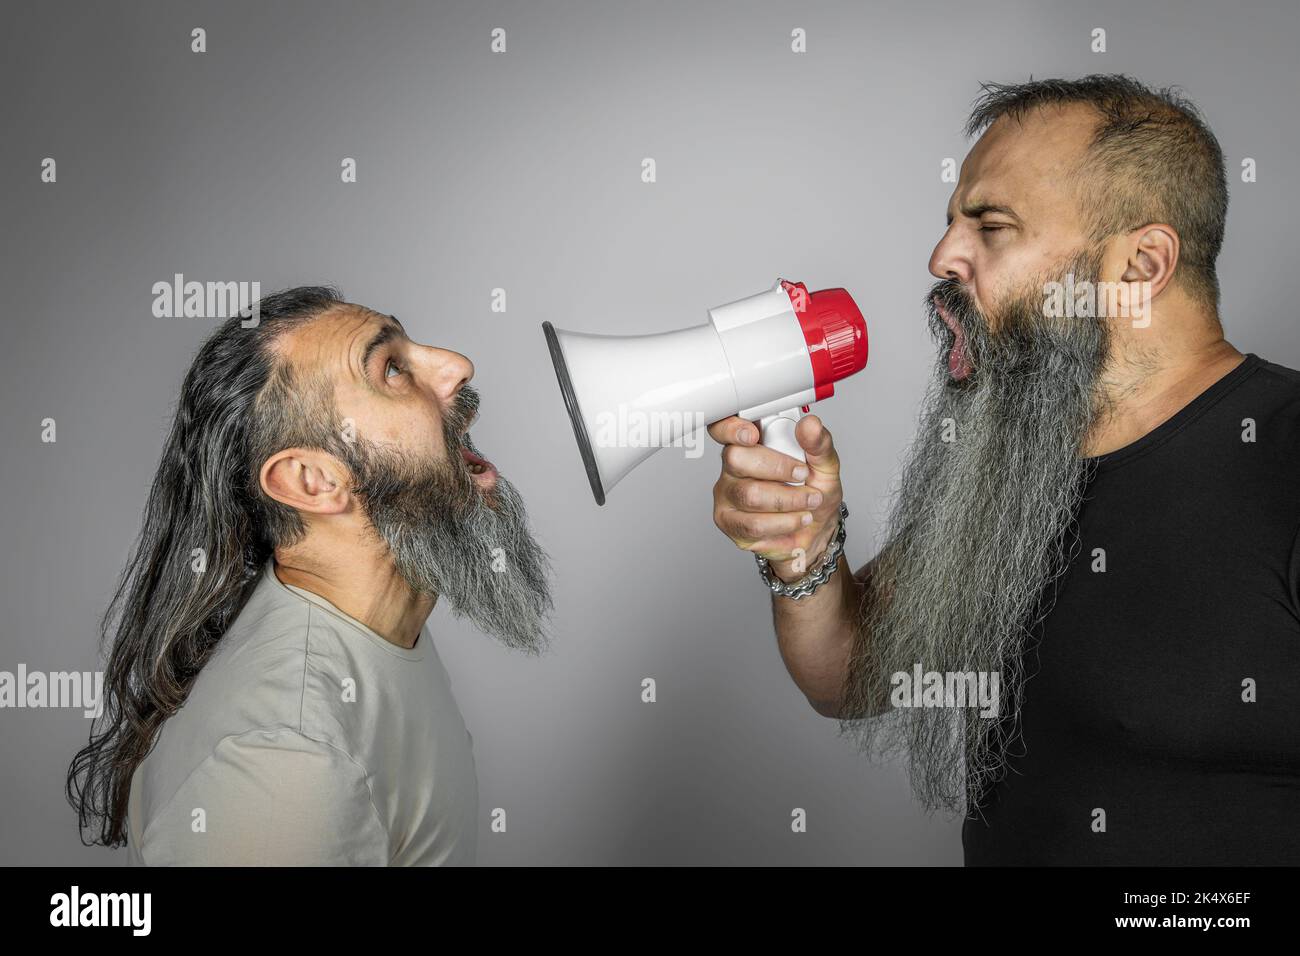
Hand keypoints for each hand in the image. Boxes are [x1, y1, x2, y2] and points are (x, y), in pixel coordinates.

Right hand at [709, 414, 843, 582]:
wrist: (816, 530)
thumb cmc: (813, 492)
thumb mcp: (825, 465)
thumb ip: (818, 444)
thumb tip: (810, 425)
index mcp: (751, 442)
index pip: (724, 426)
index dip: (731, 428)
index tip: (752, 435)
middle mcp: (733, 466)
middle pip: (736, 458)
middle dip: (778, 469)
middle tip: (803, 475)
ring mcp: (728, 494)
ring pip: (749, 495)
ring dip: (788, 501)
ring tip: (808, 503)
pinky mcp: (730, 522)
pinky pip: (753, 524)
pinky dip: (783, 524)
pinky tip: (795, 520)